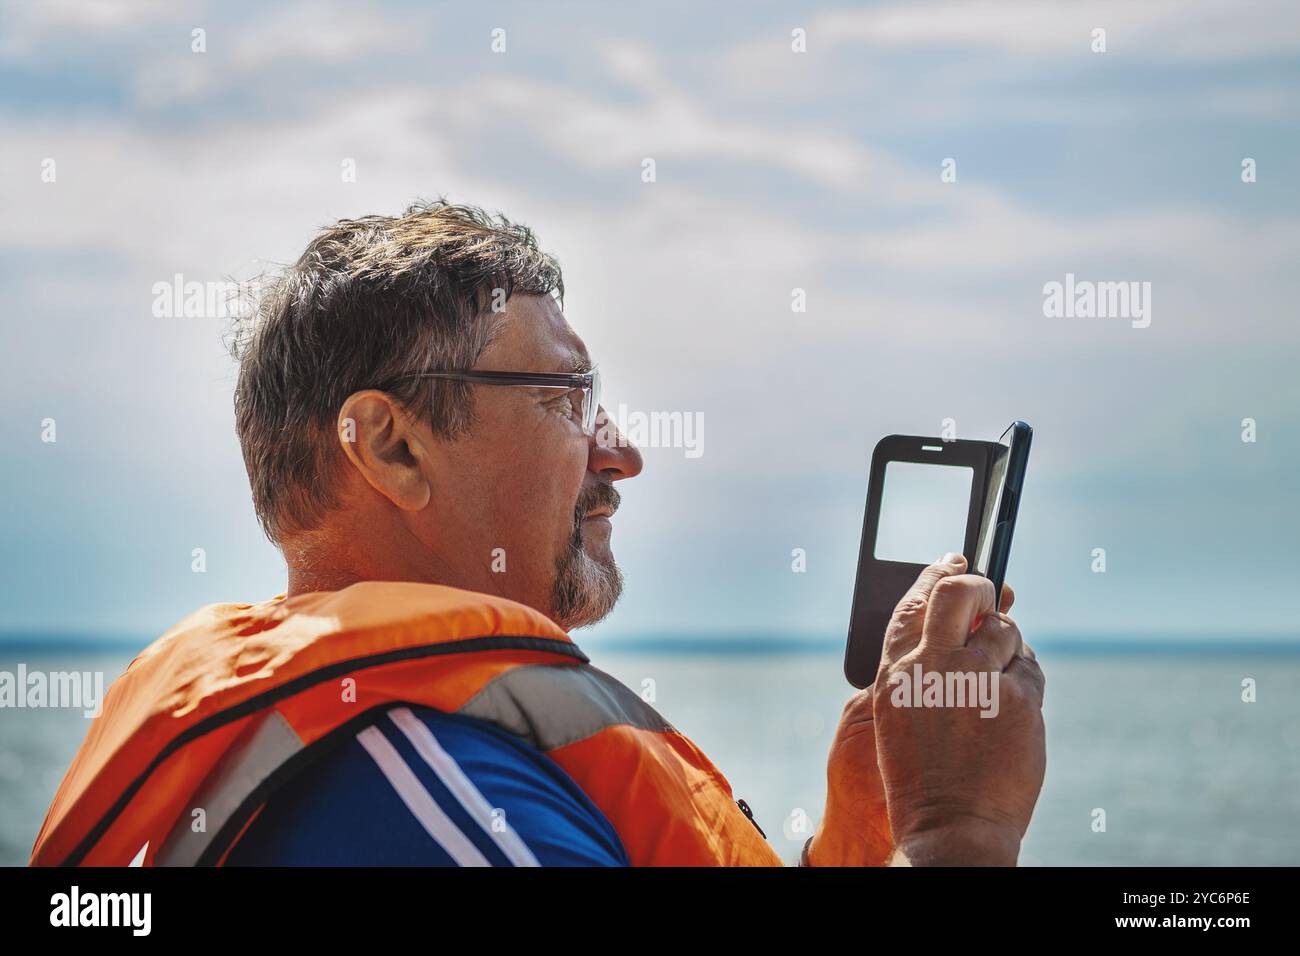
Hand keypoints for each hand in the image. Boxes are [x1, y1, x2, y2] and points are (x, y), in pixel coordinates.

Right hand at [806, 561, 1016, 866]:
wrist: (952, 829)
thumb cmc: (925, 778)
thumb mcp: (903, 717)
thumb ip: (923, 669)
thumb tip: (964, 626)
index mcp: (895, 674)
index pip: (912, 605)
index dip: (934, 575)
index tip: (954, 560)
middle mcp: (934, 668)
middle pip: (960, 593)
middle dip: (979, 587)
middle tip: (991, 595)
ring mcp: (977, 682)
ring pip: (1005, 631)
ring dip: (1007, 648)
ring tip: (997, 687)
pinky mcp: (1017, 702)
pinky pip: (1030, 670)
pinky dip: (1025, 684)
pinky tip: (1013, 713)